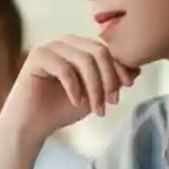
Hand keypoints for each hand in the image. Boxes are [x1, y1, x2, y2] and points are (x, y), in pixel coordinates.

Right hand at [0, 36, 139, 144]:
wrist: (31, 126)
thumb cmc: (61, 110)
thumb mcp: (94, 95)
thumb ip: (111, 81)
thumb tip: (137, 68)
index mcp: (79, 47)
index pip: (107, 49)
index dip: (120, 67)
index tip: (128, 87)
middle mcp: (65, 42)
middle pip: (99, 50)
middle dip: (109, 78)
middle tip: (111, 102)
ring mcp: (50, 47)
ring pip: (84, 59)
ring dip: (95, 87)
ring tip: (96, 109)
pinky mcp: (37, 57)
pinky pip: (65, 68)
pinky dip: (75, 88)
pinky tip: (76, 103)